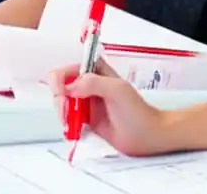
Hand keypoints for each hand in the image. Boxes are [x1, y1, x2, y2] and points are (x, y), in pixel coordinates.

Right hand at [46, 63, 172, 156]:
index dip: (60, 80)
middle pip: (60, 86)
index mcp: (95, 71)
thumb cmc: (137, 111)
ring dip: (62, 113)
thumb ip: (94, 83)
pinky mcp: (86, 119)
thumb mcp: (117, 90)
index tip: (62, 95)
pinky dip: (66, 123)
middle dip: (60, 100)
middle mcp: (88, 84)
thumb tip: (69, 87)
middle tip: (67, 115)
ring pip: (62, 103)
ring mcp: (86, 102)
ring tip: (71, 125)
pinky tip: (73, 130)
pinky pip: (68, 118)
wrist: (147, 136)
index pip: (68, 69)